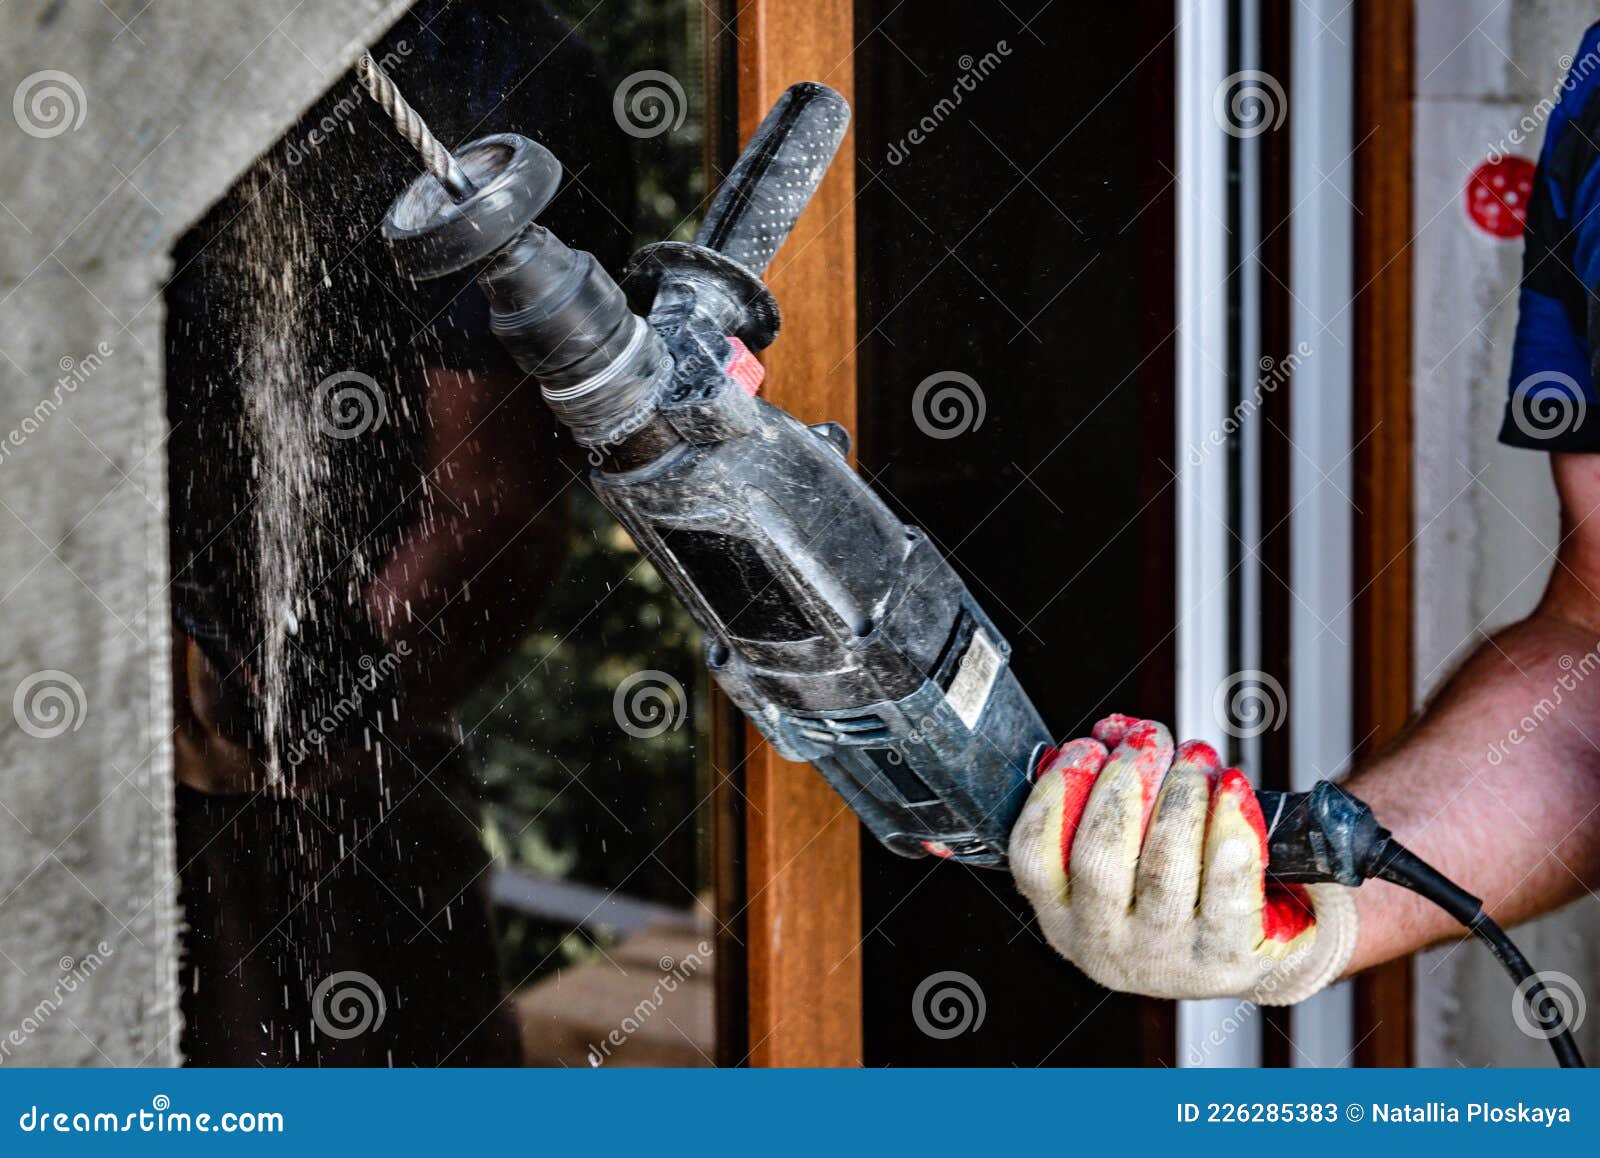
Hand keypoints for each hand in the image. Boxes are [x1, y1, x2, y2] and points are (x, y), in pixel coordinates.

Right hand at [1009, 714, 1356, 1003]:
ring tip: (1196, 759)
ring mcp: (1165, 955)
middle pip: (1099, 857)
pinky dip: (1230, 827)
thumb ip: (1107, 792)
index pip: (1035, 856)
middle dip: (1125, 780)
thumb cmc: (1176, 888)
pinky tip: (1232, 791)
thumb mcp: (1123, 853)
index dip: (1056, 793)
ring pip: (1164, 865)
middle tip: (1150, 740)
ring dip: (1180, 792)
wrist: (1246, 952)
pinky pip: (1227, 890)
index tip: (1086, 747)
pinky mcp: (1225, 959)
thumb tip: (1117, 729)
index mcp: (1063, 916)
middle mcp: (1105, 944)